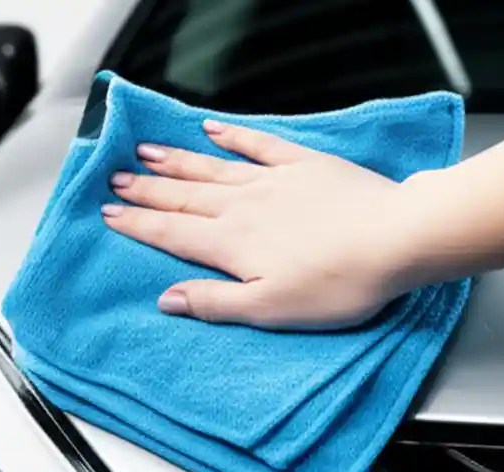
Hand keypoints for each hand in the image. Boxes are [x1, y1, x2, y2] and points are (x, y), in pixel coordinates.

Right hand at [102, 120, 426, 329]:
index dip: (137, 224)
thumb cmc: (338, 285)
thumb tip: (166, 298)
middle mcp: (243, 207)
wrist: (396, 239)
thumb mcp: (270, 310)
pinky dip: (233, 137)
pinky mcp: (305, 166)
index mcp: (231, 245)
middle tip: (114, 179)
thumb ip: (215, 303)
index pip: (172, 233)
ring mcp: (273, 182)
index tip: (107, 213)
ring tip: (145, 152)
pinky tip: (213, 129)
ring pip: (211, 168)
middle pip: (183, 197)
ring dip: (176, 161)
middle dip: (146, 190)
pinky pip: (259, 146)